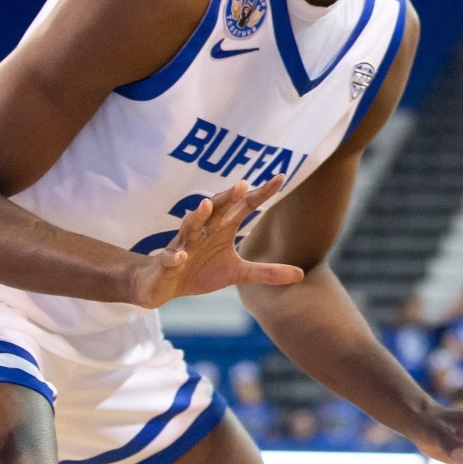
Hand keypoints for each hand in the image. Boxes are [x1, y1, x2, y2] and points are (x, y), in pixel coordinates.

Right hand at [126, 178, 301, 307]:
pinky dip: (174, 256)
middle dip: (227, 197)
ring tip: (206, 206)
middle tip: (242, 184)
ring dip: (197, 217)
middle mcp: (203, 232)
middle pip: (216, 209)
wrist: (162, 285)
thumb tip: (300, 274)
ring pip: (189, 227)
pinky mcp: (166, 264)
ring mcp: (183, 246)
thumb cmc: (201, 272)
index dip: (260, 193)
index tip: (280, 177)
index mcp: (222, 229)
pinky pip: (170, 258)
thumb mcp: (237, 274)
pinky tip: (180, 256)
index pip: (244, 206)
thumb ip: (266, 271)